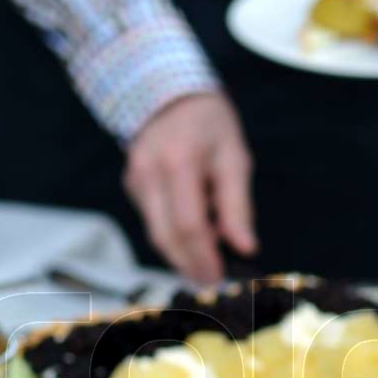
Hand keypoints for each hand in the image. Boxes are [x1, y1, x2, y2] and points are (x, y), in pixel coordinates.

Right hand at [123, 92, 256, 282]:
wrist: (169, 95)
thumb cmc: (210, 125)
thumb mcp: (235, 158)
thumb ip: (238, 206)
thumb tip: (246, 248)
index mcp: (178, 163)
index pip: (188, 225)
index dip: (204, 257)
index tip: (220, 278)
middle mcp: (148, 173)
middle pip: (165, 236)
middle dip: (189, 265)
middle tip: (211, 283)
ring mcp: (134, 180)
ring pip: (155, 233)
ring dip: (180, 256)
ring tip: (205, 267)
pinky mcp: (131, 184)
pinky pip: (152, 220)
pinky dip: (172, 236)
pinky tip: (193, 240)